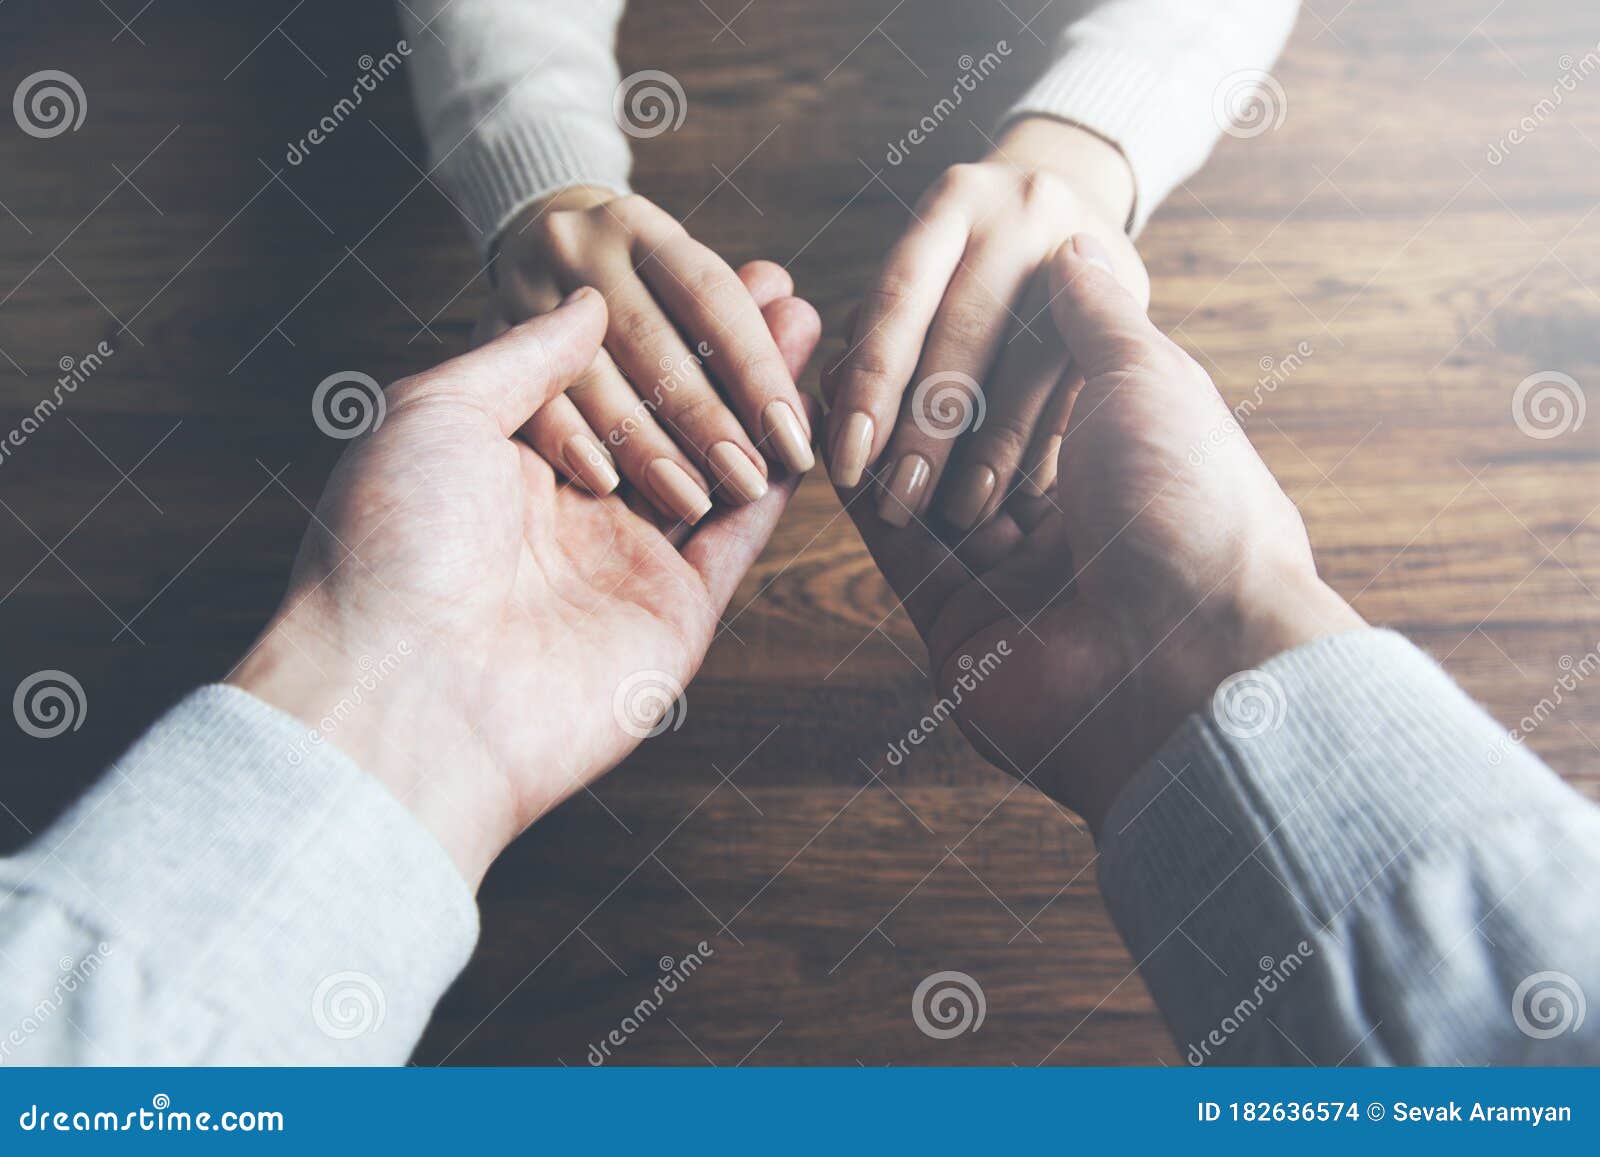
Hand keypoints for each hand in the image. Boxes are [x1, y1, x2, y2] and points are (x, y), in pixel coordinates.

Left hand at [232, 273, 821, 885]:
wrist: (408, 695)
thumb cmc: (393, 546)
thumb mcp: (434, 414)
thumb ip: (523, 356)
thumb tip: (588, 304)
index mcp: (504, 466)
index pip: (601, 381)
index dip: (657, 325)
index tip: (708, 269)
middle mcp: (568, 515)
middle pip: (665, 417)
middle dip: (723, 353)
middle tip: (780, 286)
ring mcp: (624, 566)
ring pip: (712, 467)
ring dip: (762, 400)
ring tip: (808, 326)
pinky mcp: (674, 616)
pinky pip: (737, 537)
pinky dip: (779, 480)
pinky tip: (809, 415)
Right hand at [484, 187, 814, 524]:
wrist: (528, 254)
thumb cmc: (632, 290)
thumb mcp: (679, 285)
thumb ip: (740, 314)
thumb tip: (798, 312)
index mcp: (638, 225)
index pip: (712, 299)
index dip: (758, 370)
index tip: (795, 434)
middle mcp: (577, 246)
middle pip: (653, 343)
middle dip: (707, 419)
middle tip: (750, 478)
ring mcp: (521, 291)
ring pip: (593, 378)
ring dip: (649, 445)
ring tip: (696, 498)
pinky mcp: (480, 338)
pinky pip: (530, 400)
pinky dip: (573, 442)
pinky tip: (609, 483)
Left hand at [825, 118, 1149, 531]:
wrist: (1081, 200)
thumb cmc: (971, 260)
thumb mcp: (926, 268)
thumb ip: (886, 329)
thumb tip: (842, 413)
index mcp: (954, 200)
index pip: (900, 300)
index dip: (873, 385)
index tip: (849, 462)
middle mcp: (1020, 211)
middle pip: (964, 334)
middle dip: (928, 430)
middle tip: (900, 503)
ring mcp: (1082, 245)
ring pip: (1029, 367)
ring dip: (993, 451)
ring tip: (963, 515)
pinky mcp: (1131, 290)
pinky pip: (1078, 384)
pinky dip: (1044, 444)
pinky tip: (1019, 496)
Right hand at [831, 236, 1362, 834]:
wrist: (1185, 656)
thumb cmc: (1188, 505)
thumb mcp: (1151, 378)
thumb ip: (1095, 315)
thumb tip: (1073, 246)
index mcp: (1127, 461)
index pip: (1036, 387)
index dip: (984, 343)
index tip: (937, 296)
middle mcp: (1071, 522)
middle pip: (976, 443)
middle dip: (920, 396)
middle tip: (864, 341)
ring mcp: (1013, 577)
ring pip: (929, 494)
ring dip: (882, 440)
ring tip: (835, 379)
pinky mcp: (959, 623)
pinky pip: (899, 549)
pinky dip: (862, 495)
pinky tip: (831, 438)